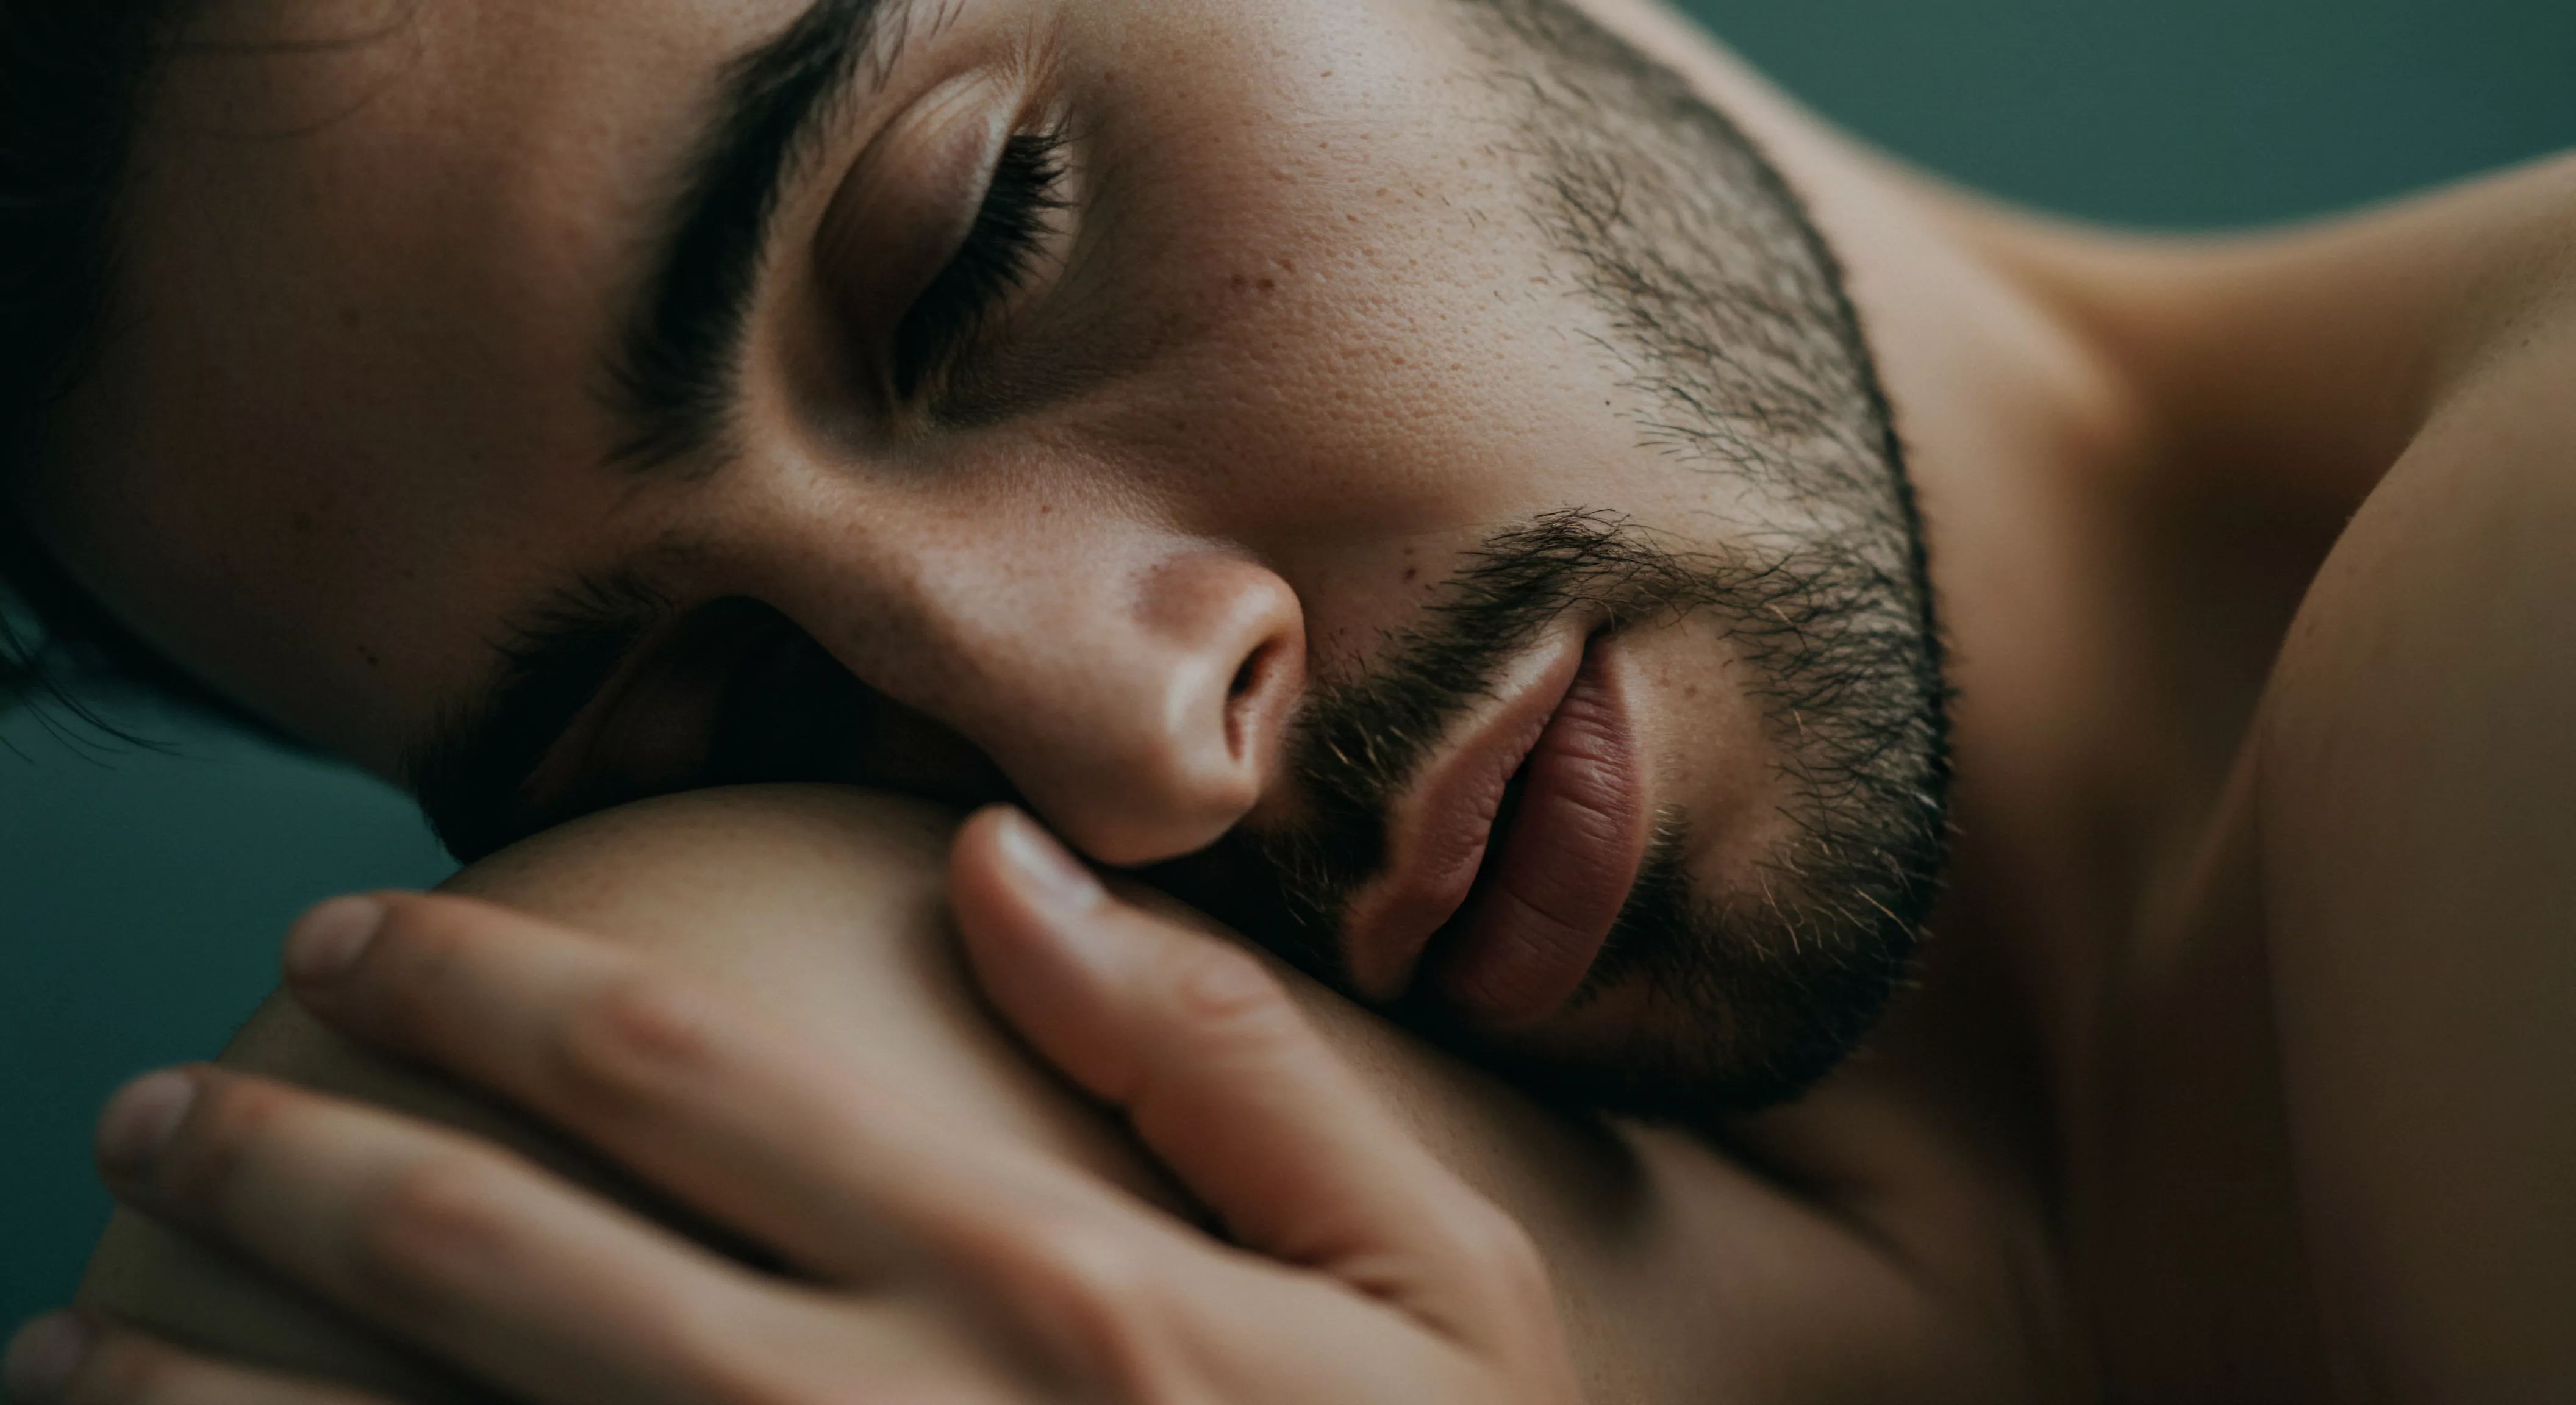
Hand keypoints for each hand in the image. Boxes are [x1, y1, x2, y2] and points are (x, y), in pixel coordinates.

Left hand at [9, 807, 1582, 1404]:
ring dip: (215, 1395)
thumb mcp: (1438, 1263)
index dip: (481, 991)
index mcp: (1039, 1282)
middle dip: (288, 1167)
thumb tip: (1008, 860)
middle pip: (501, 1259)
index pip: (679, 1086)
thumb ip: (1228, 1057)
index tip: (353, 931)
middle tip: (152, 1111)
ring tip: (72, 1333)